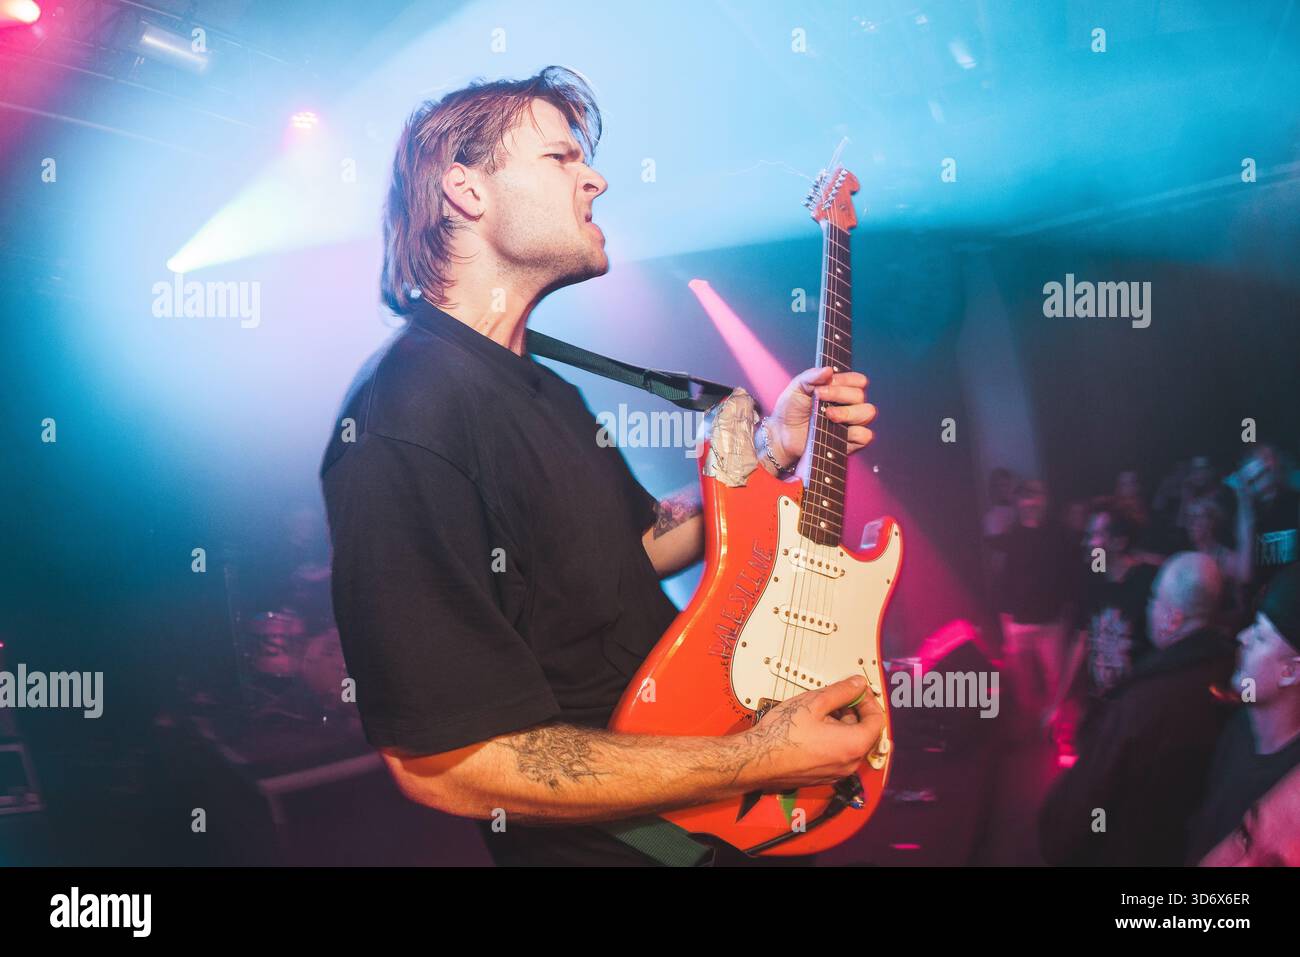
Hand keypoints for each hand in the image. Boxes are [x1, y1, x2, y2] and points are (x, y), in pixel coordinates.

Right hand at [737, 677, 884, 792]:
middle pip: (864, 733)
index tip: (856, 691)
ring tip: (819, 711)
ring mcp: (836, 773)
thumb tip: (858, 684)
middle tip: (836, 697)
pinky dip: (832, 739)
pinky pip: (837, 754)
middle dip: (854, 712)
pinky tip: (812, 727)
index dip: (869, 701)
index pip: (878, 721)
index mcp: (852, 746)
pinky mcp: (823, 776)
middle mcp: (849, 764)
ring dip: (841, 725)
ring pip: (850, 744)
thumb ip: (842, 692)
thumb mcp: (814, 703)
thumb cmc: (781, 734)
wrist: (756, 759)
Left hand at [766, 366, 876, 468]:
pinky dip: (854, 433)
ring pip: (867, 413)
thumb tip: (829, 370)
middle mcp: (849, 404)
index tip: (826, 384)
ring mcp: (851, 423)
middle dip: (840, 395)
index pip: (857, 380)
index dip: (845, 380)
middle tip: (820, 398)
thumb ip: (812, 376)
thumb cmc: (791, 409)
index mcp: (840, 389)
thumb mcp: (797, 387)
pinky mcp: (850, 441)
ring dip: (848, 412)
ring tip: (829, 415)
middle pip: (860, 395)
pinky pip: (865, 436)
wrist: (782, 434)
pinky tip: (836, 430)